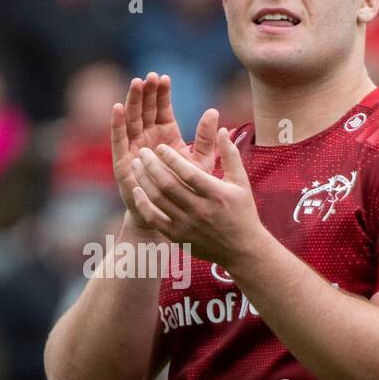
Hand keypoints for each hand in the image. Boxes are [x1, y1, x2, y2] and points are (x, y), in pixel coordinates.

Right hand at [112, 72, 219, 232]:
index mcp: (166, 134)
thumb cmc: (186, 188)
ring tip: (135, 84)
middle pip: (145, 110)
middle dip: (146, 93)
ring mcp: (134, 148)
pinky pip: (118, 140)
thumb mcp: (200, 161)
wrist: (170, 214)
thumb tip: (214, 112)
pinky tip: (117, 107)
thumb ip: (205, 138)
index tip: (165, 78)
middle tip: (149, 76)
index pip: (161, 108)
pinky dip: (117, 124)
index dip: (162, 94)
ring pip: (131, 120)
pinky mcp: (123, 161)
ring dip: (132, 102)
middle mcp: (148, 138)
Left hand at [128, 125, 262, 268]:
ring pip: (158, 200)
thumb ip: (230, 154)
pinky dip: (144, 204)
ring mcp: (188, 226)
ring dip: (144, 180)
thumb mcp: (241, 181)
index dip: (171, 158)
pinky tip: (137, 190)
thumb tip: (222, 129)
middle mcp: (201, 210)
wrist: (242, 250)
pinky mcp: (179, 237)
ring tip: (136, 165)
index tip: (160, 147)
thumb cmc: (242, 211)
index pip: (188, 173)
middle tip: (142, 152)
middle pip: (168, 185)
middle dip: (151, 166)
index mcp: (217, 194)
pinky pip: (155, 219)